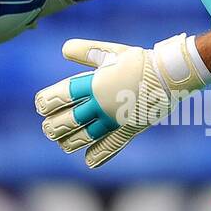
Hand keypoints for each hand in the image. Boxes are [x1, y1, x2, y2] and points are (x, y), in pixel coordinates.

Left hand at [34, 33, 210, 168]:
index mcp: (95, 84)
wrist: (170, 74)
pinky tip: (88, 161)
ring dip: (70, 141)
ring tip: (61, 144)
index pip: (62, 95)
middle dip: (54, 126)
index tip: (40, 106)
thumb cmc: (140, 60)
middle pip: (70, 118)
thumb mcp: (112, 52)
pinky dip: (99, 155)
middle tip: (47, 129)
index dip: (47, 101)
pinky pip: (112, 145)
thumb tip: (63, 48)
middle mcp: (102, 103)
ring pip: (86, 135)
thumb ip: (87, 51)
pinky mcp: (130, 128)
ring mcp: (115, 118)